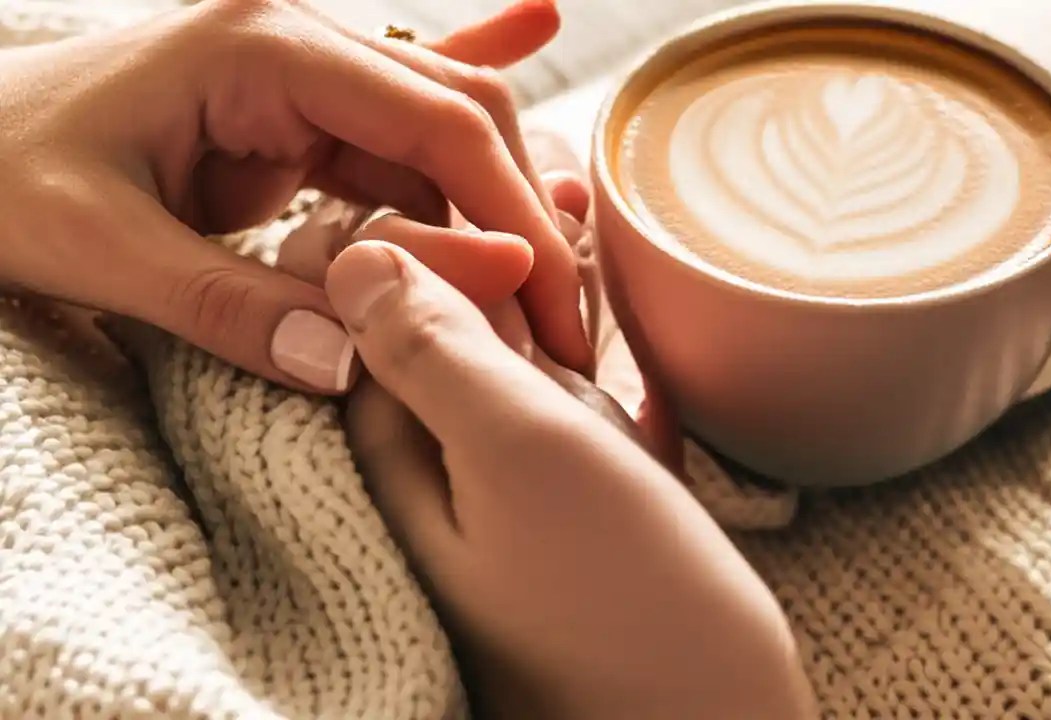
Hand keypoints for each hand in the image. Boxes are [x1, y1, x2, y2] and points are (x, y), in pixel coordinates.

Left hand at [0, 0, 590, 394]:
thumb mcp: (98, 249)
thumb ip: (226, 305)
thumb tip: (354, 364)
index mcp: (262, 47)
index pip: (434, 122)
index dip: (510, 213)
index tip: (550, 304)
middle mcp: (298, 43)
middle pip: (461, 116)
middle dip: (522, 216)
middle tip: (560, 323)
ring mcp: (300, 75)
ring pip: (442, 135)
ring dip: (497, 213)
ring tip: (548, 296)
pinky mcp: (294, 114)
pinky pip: (399, 124)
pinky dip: (464, 106)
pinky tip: (533, 20)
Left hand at [271, 193, 813, 717]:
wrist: (713, 717)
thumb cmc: (624, 597)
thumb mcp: (521, 453)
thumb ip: (434, 352)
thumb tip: (352, 253)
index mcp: (394, 451)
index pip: (371, 305)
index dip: (439, 247)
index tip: (522, 238)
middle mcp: (435, 464)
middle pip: (440, 319)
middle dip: (494, 254)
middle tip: (557, 200)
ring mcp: (504, 482)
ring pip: (505, 349)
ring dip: (540, 284)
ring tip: (573, 210)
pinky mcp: (565, 498)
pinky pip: (558, 395)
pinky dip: (579, 339)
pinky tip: (597, 297)